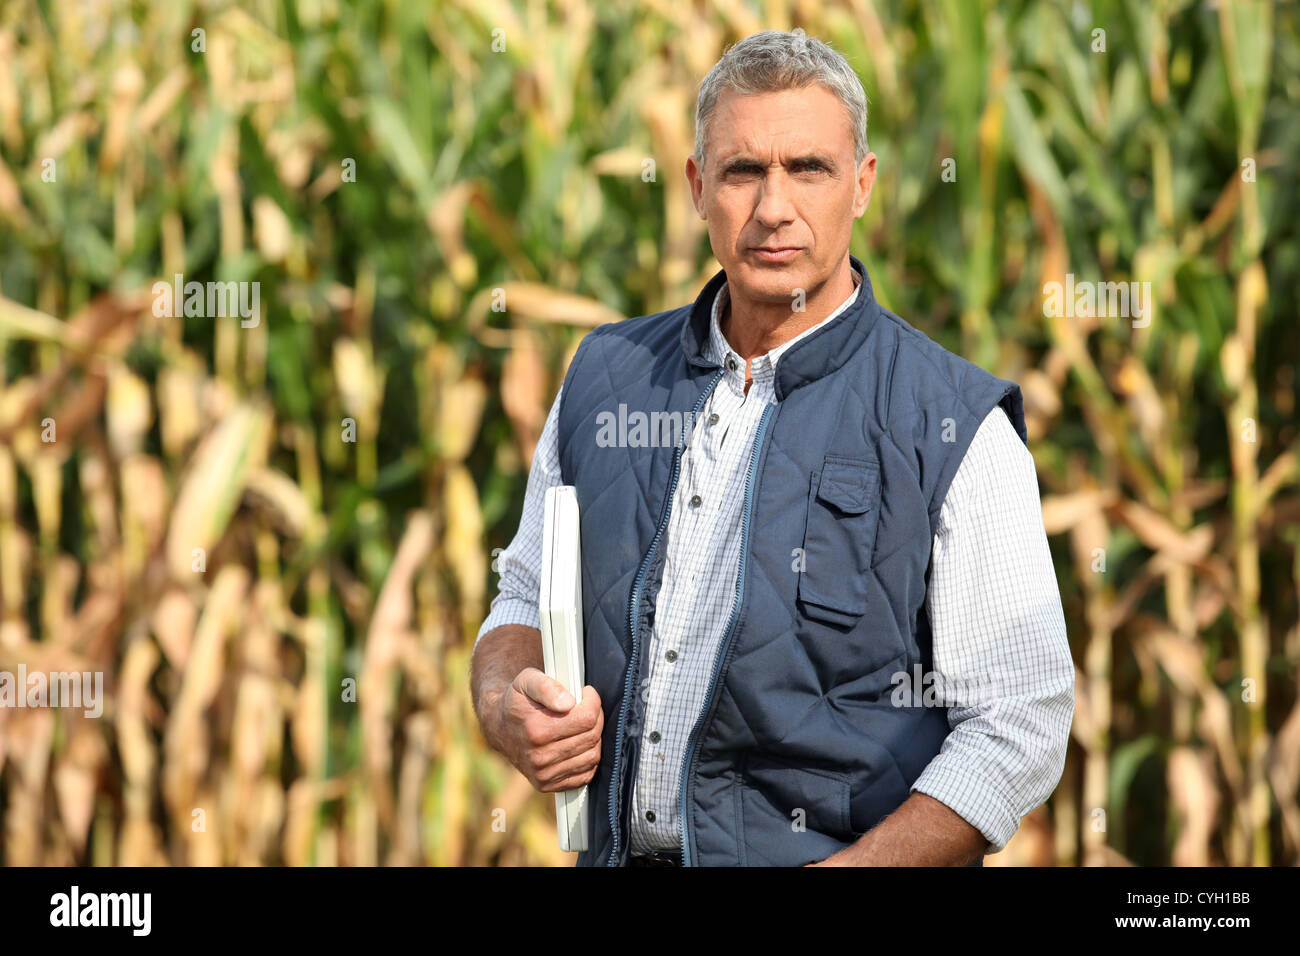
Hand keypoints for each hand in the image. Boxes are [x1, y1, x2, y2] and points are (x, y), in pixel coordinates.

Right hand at [488, 668, 603, 792]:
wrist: (499, 726)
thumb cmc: (517, 701)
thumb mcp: (526, 680)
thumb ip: (547, 686)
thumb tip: (568, 703)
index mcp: (537, 730)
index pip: (586, 719)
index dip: (592, 702)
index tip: (586, 694)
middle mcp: (539, 757)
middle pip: (591, 737)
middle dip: (595, 718)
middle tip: (585, 708)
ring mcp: (543, 774)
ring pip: (591, 756)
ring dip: (593, 738)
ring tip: (581, 725)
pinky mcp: (547, 785)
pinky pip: (585, 775)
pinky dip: (588, 758)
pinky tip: (578, 744)